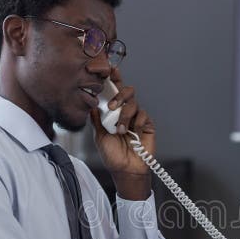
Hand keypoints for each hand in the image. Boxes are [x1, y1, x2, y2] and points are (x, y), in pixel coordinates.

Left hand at [90, 67, 152, 198]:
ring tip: (120, 130)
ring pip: (134, 103)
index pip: (114, 90)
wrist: (125, 170)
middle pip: (127, 91)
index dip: (114, 78)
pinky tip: (133, 134)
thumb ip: (96, 119)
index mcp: (114, 111)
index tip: (110, 68)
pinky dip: (137, 123)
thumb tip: (91, 102)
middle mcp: (126, 111)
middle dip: (119, 95)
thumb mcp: (99, 135)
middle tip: (112, 107)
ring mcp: (138, 118)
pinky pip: (143, 116)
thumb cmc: (112, 154)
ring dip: (125, 116)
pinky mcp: (148, 125)